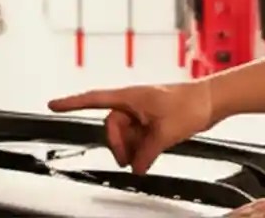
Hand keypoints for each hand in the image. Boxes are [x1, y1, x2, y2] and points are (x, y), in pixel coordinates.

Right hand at [46, 81, 214, 174]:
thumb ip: (147, 152)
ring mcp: (141, 113)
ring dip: (132, 148)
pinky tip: (151, 153)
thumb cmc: (190, 104)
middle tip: (132, 159)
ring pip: (124, 136)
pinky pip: (136, 138)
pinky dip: (141, 148)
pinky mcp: (150, 121)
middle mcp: (132, 103)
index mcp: (130, 97)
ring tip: (148, 153)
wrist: (211, 101)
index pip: (94, 99)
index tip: (52, 105)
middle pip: (111, 128)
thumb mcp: (165, 131)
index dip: (72, 103)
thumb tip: (137, 168)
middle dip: (119, 145)